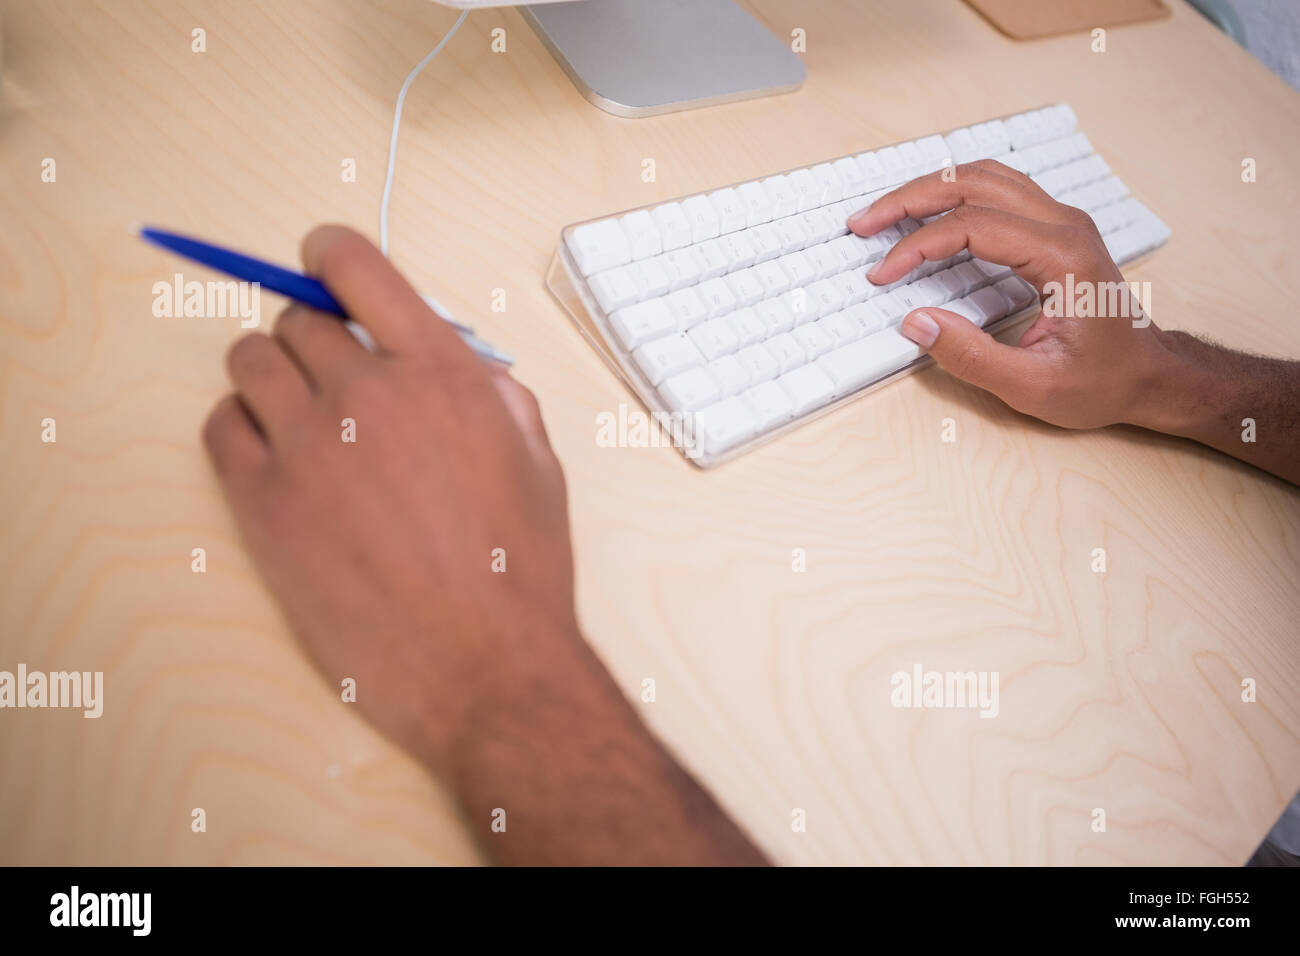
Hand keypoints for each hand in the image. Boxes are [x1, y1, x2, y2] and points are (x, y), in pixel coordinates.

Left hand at [202, 225, 580, 769]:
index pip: (357, 266)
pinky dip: (239, 426)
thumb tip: (457, 365)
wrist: (485, 667)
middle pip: (298, 317)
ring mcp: (308, 447)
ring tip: (298, 415)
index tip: (321, 259)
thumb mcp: (538, 463)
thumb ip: (496, 395)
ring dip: (270, 373)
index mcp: (442, 373)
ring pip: (248, 360)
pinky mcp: (263, 505)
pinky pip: (219, 427)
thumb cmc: (521, 572)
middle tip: (331, 373)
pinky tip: (273, 456)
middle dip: (313, 334)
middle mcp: (368, 394)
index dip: (329, 253)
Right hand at [849, 160, 1167, 429]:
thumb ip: (972, 357)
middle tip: (865, 223)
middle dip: (911, 199)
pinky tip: (926, 213)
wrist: (1149, 374)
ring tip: (885, 214)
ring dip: (930, 189)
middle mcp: (1065, 225)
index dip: (917, 246)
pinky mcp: (1053, 228)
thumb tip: (917, 322)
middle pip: (975, 182)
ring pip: (985, 176)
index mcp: (1062, 256)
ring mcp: (1062, 221)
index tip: (882, 274)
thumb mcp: (1034, 386)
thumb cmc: (1103, 380)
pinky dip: (954, 194)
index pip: (973, 227)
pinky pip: (997, 189)